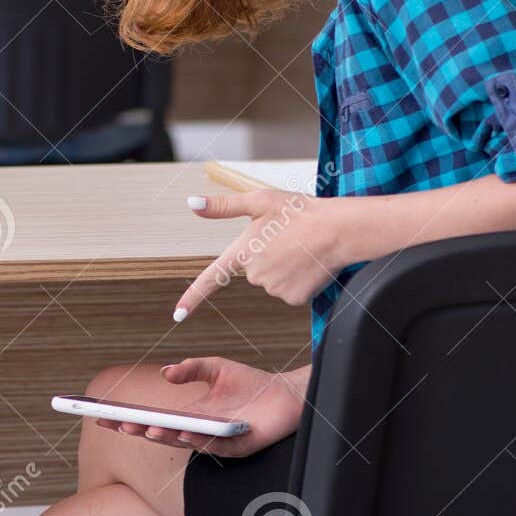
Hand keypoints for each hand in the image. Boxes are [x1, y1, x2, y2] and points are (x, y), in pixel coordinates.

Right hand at [98, 357, 304, 457]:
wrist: (286, 394)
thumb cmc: (251, 382)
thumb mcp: (216, 367)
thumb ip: (191, 368)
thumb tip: (166, 373)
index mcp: (190, 414)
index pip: (153, 419)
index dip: (129, 419)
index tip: (102, 415)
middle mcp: (199, 430)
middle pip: (162, 433)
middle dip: (138, 430)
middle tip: (117, 424)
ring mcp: (217, 440)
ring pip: (186, 442)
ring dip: (166, 436)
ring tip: (148, 429)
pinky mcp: (238, 446)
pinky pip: (216, 446)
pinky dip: (200, 440)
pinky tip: (187, 430)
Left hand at [175, 189, 347, 318]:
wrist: (338, 230)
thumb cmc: (299, 211)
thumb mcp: (260, 200)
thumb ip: (223, 206)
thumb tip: (191, 203)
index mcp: (242, 251)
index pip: (210, 279)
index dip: (192, 298)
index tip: (177, 315)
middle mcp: (254, 274)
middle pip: (253, 271)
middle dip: (267, 256)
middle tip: (288, 238)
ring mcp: (273, 289)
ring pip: (272, 281)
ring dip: (284, 267)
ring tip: (301, 249)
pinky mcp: (293, 299)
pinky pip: (289, 292)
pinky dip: (298, 280)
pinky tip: (309, 264)